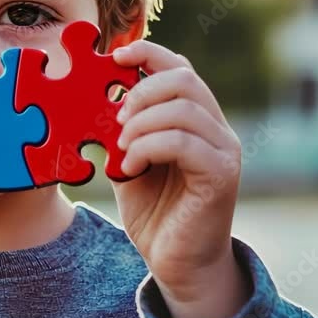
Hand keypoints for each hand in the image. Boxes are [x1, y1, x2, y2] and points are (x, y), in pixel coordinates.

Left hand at [111, 41, 247, 317]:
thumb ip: (121, 131)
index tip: (115, 57)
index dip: (148, 53)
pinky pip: (183, 142)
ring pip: (184, 108)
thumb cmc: (155, 213)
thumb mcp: (128, 162)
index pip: (180, 67)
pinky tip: (129, 167)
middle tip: (116, 117)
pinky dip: (148, 147)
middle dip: (141, 91)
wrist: (177, 263)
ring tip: (121, 148)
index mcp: (196, 119)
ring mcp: (223, 150)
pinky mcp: (221, 175)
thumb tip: (94, 99)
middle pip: (184, 79)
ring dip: (141, 123)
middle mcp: (216, 129)